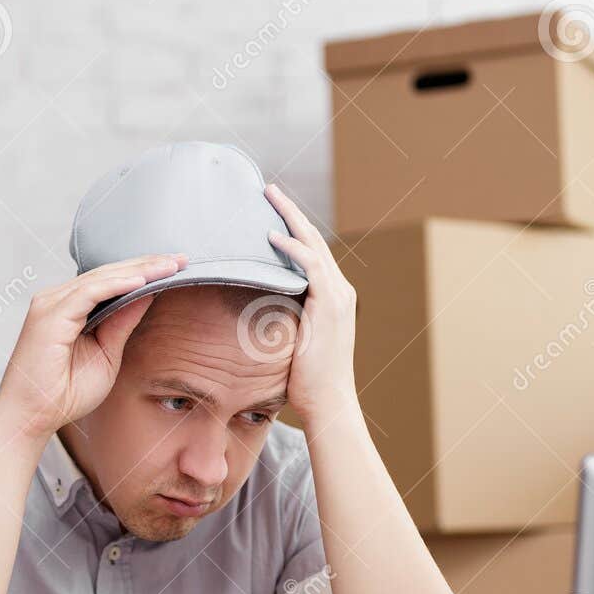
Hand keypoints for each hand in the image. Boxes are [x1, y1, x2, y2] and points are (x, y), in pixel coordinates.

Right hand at [0, 254, 186, 441]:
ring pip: (101, 278)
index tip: (177, 268)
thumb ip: (122, 324)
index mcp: (69, 307)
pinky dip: (117, 285)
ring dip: (138, 270)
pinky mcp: (48, 315)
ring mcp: (50, 304)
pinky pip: (89, 292)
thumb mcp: (107, 354)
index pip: (111, 281)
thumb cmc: (64, 393)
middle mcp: (57, 299)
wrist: (32, 417)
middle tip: (182, 258)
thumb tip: (147, 295)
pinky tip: (142, 280)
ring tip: (169, 266)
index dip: (144, 272)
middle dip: (147, 264)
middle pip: (108, 273)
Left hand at [264, 183, 358, 427]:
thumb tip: (253, 312)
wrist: (329, 404)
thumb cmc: (307, 383)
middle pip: (314, 240)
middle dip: (291, 212)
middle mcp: (339, 291)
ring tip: (269, 196)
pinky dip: (291, 248)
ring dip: (289, 218)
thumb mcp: (292, 342)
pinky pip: (310, 266)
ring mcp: (337, 296)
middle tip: (269, 189)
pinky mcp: (330, 305)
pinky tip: (271, 236)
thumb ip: (281, 321)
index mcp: (333, 298)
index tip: (272, 212)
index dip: (294, 230)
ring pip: (313, 244)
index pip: (313, 253)